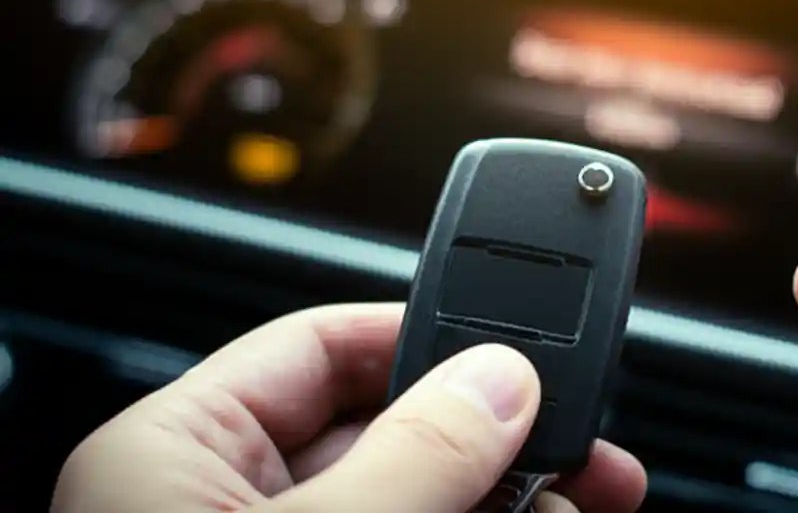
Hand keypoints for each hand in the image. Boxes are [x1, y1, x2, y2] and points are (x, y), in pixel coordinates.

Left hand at [51, 304, 645, 512]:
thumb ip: (416, 457)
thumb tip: (501, 382)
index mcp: (178, 457)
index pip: (315, 349)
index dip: (422, 338)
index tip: (517, 352)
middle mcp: (224, 512)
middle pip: (387, 434)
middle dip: (493, 442)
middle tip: (580, 453)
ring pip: (417, 507)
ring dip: (506, 508)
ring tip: (582, 512)